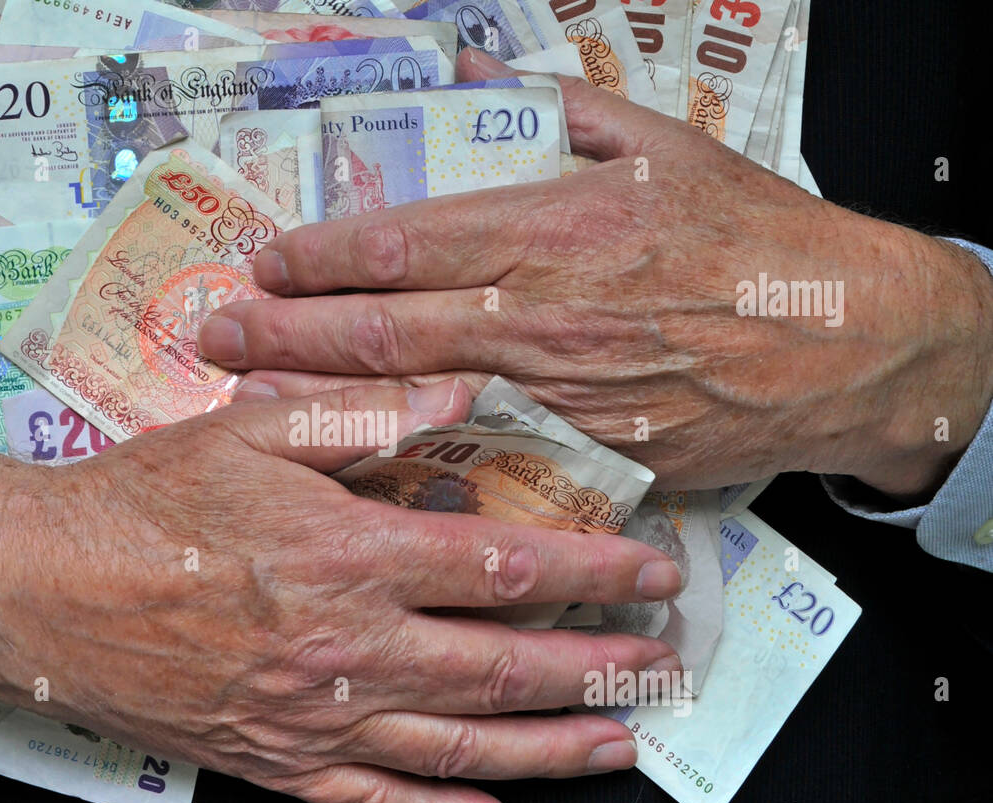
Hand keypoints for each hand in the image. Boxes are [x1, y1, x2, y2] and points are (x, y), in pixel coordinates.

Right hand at [0, 380, 683, 802]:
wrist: (37, 590)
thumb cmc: (137, 506)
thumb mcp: (245, 430)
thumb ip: (360, 410)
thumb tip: (460, 391)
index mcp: (345, 557)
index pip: (501, 570)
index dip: (589, 573)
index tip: (649, 572)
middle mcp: (343, 649)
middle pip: (500, 670)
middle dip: (595, 666)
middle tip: (659, 661)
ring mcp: (312, 718)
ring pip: (458, 749)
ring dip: (550, 749)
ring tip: (619, 742)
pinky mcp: (276, 761)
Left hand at [198, 49, 992, 499]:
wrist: (844, 340)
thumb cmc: (755, 241)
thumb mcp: (665, 149)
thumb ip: (569, 113)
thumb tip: (493, 85)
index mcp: (549, 231)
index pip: (402, 245)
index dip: (319, 256)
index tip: (264, 260)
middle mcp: (537, 317)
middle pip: (380, 330)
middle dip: (283, 332)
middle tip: (213, 333)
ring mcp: (554, 395)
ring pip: (410, 402)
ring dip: (319, 401)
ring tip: (247, 398)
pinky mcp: (580, 454)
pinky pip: (479, 457)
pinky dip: (407, 457)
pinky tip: (352, 462)